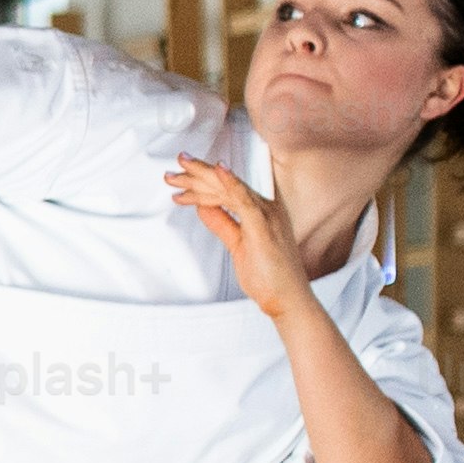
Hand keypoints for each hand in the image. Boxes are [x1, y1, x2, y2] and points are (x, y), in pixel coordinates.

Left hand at [165, 152, 306, 317]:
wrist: (287, 298)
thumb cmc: (269, 274)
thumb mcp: (237, 244)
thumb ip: (223, 223)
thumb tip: (204, 207)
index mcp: (262, 211)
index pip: (228, 189)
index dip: (203, 181)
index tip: (180, 177)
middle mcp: (267, 208)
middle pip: (227, 184)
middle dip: (198, 174)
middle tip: (176, 164)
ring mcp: (267, 216)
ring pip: (230, 188)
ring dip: (204, 176)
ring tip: (182, 166)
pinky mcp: (264, 227)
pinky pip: (244, 201)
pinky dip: (231, 183)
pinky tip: (218, 170)